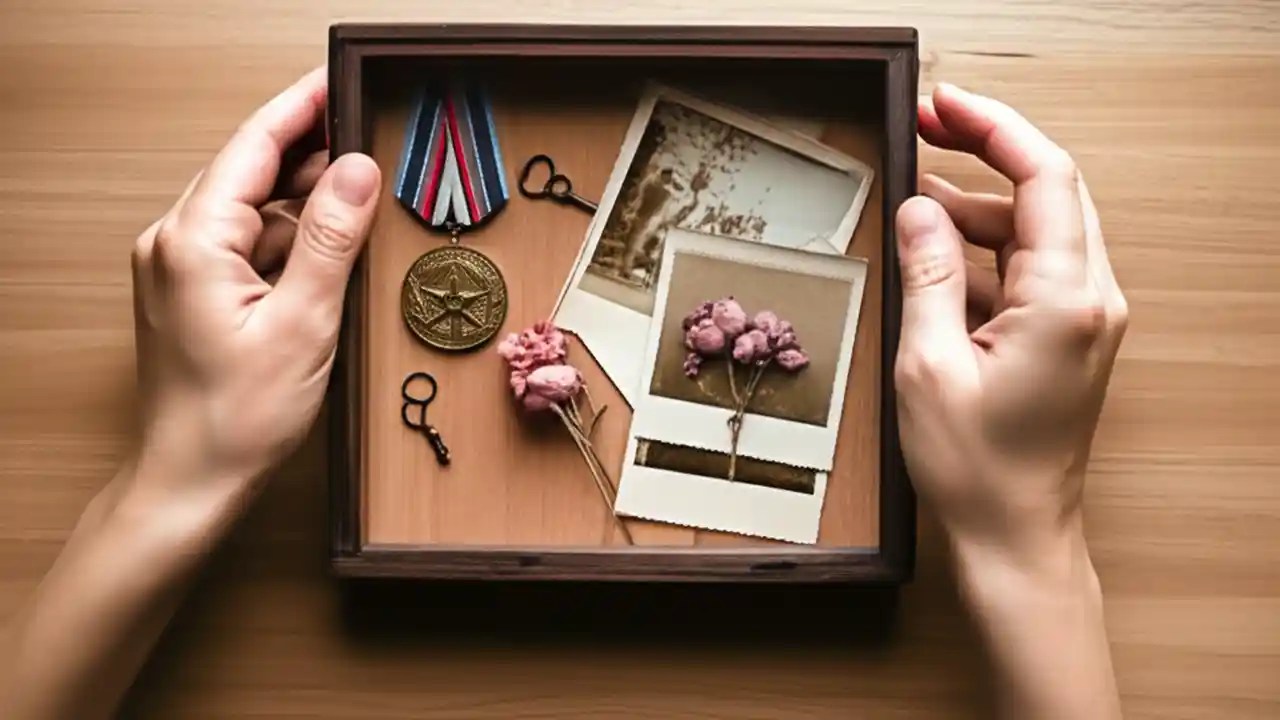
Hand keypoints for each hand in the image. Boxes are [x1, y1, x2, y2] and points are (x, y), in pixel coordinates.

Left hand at [130, 68, 381, 494]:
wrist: (192, 481)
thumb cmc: (237, 418)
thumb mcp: (303, 323)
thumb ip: (332, 239)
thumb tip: (359, 169)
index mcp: (194, 241)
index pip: (254, 146)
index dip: (302, 107)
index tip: (343, 82)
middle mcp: (175, 242)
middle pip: (253, 171)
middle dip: (314, 154)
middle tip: (376, 142)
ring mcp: (181, 265)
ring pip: (254, 208)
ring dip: (307, 202)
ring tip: (367, 199)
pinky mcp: (193, 289)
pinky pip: (248, 243)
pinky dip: (291, 240)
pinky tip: (333, 248)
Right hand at [894, 84, 1127, 573]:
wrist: (1015, 535)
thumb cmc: (979, 469)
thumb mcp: (927, 364)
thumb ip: (927, 273)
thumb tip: (919, 208)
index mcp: (1066, 301)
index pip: (1044, 178)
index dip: (994, 128)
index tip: (945, 104)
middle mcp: (1090, 300)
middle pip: (1047, 193)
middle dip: (986, 153)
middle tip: (927, 127)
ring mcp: (1083, 318)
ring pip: (1034, 229)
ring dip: (977, 205)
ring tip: (913, 191)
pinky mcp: (1066, 335)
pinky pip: (1028, 268)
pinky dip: (983, 249)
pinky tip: (935, 246)